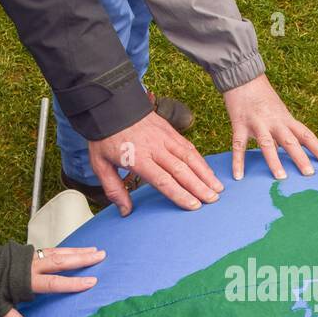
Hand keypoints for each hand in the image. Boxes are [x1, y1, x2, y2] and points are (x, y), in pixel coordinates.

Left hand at [0, 246, 105, 316]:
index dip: (74, 283)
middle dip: (82, 259)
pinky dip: (64, 250)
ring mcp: (29, 257)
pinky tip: (72, 251)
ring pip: (57, 252)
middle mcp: (31, 266)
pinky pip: (50, 250)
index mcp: (26, 281)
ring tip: (94, 250)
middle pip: (61, 261)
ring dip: (76, 252)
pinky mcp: (26, 253)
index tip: (93, 281)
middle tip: (101, 255)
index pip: (55, 283)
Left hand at [88, 111, 222, 216]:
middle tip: (212, 200)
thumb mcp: (99, 164)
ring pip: (190, 157)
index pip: (162, 179)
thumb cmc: (105, 137)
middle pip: (181, 170)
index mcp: (138, 157)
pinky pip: (188, 147)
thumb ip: (113, 188)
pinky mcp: (170, 131)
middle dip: (199, 186)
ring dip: (205, 173)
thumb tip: (125, 211)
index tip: (193, 205)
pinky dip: (201, 160)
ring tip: (217, 188)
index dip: (179, 193)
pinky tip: (208, 172)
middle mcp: (155, 148)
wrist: (111, 105)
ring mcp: (165, 138)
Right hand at [222, 74, 317, 179]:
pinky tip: (238, 176)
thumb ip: (283, 131)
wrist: (242, 77)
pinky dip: (238, 162)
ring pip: (267, 144)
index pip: (306, 135)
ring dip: (274, 161)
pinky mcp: (240, 124)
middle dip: (301, 158)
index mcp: (286, 119)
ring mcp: (257, 123)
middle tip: (309, 174)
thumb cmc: (262, 97)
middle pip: (291, 141)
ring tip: (280, 177)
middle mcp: (275, 122)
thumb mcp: (278, 112)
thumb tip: (288, 151)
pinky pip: (239, 146)